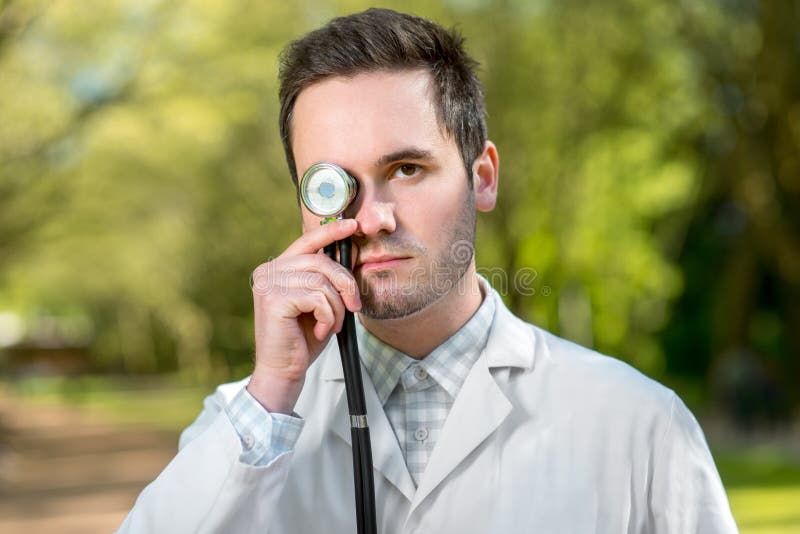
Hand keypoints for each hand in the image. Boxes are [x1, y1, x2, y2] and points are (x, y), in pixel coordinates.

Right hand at [247, 218, 360, 413]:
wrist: (284, 371)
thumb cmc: (302, 339)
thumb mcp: (318, 303)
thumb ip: (325, 280)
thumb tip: (349, 255)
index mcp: (277, 269)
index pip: (307, 241)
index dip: (331, 231)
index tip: (352, 225)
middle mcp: (268, 271)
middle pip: (322, 262)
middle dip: (345, 285)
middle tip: (354, 308)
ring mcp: (268, 284)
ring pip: (322, 282)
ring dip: (336, 308)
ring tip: (331, 326)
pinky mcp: (273, 300)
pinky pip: (317, 299)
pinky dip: (327, 317)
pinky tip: (320, 331)